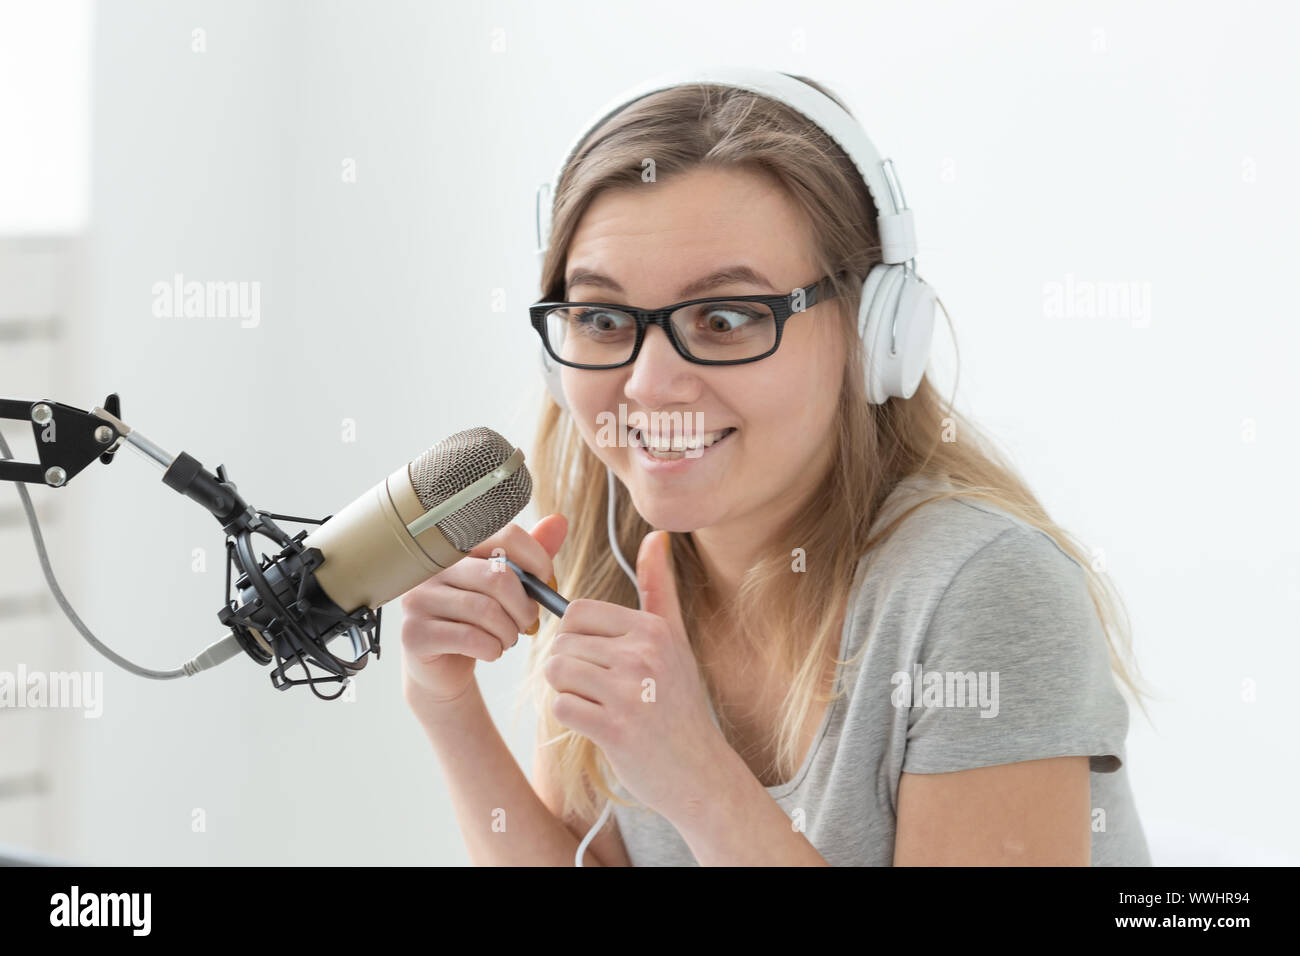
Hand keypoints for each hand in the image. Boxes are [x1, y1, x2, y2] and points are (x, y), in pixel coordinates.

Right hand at [400, 513, 566, 711]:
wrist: (444, 666)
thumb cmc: (478, 619)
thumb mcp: (508, 585)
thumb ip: (530, 555)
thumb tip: (558, 521)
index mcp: (457, 547)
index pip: (506, 536)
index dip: (537, 560)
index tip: (545, 583)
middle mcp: (432, 567)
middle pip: (498, 577)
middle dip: (524, 607)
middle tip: (527, 623)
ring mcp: (418, 598)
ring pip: (485, 610)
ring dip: (508, 632)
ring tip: (507, 638)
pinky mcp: (413, 632)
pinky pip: (469, 637)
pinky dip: (492, 649)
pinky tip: (491, 650)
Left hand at [543, 529, 729, 819]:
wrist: (697, 770)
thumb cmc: (677, 702)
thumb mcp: (674, 639)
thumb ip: (659, 587)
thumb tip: (657, 536)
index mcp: (652, 629)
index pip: (577, 612)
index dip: (575, 636)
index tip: (596, 658)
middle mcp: (643, 654)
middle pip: (562, 643)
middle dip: (569, 667)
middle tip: (601, 689)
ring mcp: (629, 691)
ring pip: (557, 673)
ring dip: (568, 692)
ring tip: (599, 704)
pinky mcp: (614, 727)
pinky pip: (561, 706)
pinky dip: (570, 717)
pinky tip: (598, 724)